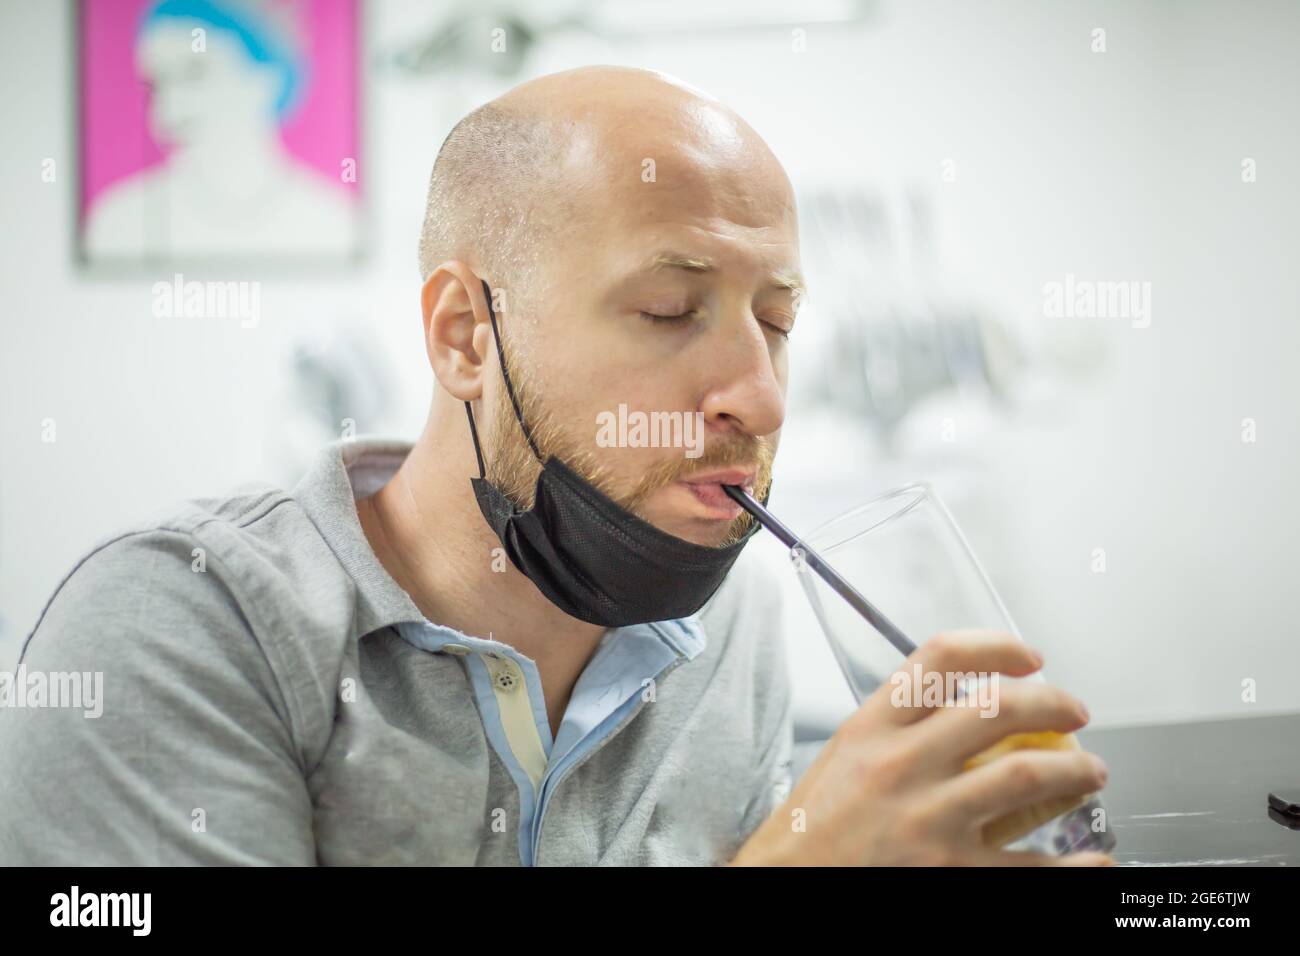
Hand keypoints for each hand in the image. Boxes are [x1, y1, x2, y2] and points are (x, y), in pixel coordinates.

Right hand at [729, 629, 1112, 865]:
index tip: (1028, 657)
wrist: (785, 885)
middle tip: (1076, 712)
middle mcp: (901, 766)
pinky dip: (1076, 864)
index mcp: (871, 729)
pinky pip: (1033, 864)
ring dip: (1077, 771)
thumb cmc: (811, 832)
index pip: (942, 658)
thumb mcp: (844, 760)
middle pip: (999, 707)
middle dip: (1056, 703)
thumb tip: (968, 715)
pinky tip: (1092, 859)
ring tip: (1089, 774)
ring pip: (1029, 774)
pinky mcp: (951, 874)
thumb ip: (898, 733)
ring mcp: (929, 820)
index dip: (998, 646)